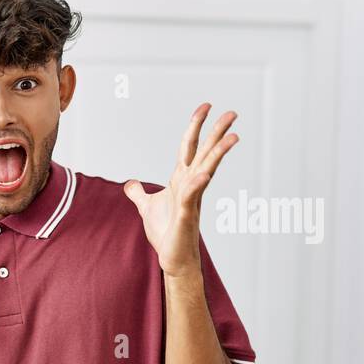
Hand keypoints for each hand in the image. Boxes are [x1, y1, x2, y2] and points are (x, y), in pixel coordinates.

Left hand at [123, 103, 238, 277]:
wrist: (172, 258)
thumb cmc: (166, 232)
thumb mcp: (147, 207)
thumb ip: (139, 193)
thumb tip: (130, 183)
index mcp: (181, 180)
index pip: (189, 147)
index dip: (195, 126)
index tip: (205, 105)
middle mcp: (190, 185)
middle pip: (204, 153)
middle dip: (217, 132)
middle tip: (233, 112)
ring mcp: (191, 199)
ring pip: (206, 170)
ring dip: (218, 154)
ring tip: (233, 136)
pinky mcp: (186, 215)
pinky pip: (192, 196)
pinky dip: (197, 184)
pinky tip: (203, 173)